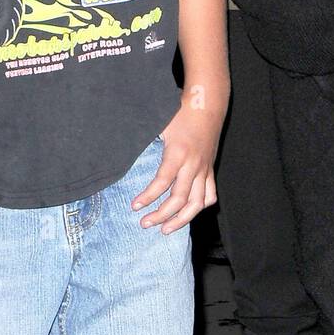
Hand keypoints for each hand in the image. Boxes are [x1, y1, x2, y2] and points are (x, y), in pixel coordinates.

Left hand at [130, 103, 225, 233]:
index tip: (134, 206)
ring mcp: (204, 169)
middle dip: (161, 215)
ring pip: (197, 204)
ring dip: (181, 220)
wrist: (207, 104)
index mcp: (178, 153)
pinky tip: (187, 213)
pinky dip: (199, 207)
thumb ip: (145, 137)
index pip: (162, 183)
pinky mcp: (210, 170)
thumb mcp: (160, 122)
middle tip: (144, 223)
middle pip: (179, 199)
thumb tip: (123, 146)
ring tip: (166, 229)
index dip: (148, 197)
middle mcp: (193, 164)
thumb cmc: (180, 111)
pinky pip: (209, 195)